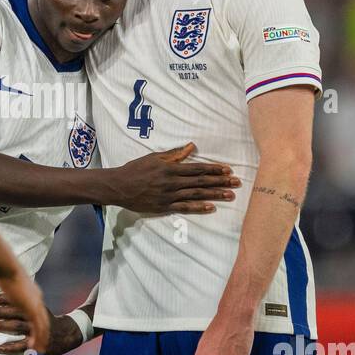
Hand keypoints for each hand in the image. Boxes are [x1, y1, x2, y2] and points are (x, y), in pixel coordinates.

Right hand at [0, 267, 48, 352]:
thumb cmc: (0, 269)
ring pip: (43, 325)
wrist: (6, 267)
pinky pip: (38, 328)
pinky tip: (34, 347)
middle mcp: (37, 298)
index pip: (36, 309)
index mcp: (31, 291)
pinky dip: (37, 338)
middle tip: (42, 342)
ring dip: (41, 338)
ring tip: (40, 349)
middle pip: (43, 318)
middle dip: (43, 331)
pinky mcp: (32, 310)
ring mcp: (36, 304)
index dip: (36, 319)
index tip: (34, 327)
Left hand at [0, 295, 85, 354]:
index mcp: (33, 305)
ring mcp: (36, 329)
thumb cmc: (47, 320)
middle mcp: (34, 315)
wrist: (67, 333)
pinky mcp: (38, 342)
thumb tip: (4, 292)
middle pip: (13, 311)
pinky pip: (22, 345)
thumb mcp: (36, 307)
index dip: (0, 300)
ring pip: (16, 325)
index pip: (15, 300)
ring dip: (1, 326)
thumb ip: (22, 301)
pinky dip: (10, 346)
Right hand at [111, 143, 239, 213]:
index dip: (214, 169)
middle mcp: (172, 182)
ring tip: (230, 195)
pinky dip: (199, 207)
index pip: (197, 168)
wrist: (119, 186)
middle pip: (200, 182)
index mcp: (170, 168)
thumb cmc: (136, 169)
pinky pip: (184, 207)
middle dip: (220, 182)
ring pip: (196, 195)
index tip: (228, 169)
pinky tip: (211, 207)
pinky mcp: (164, 206)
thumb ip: (174, 154)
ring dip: (214, 195)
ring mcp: (169, 195)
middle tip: (236, 182)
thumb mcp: (154, 158)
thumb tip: (191, 147)